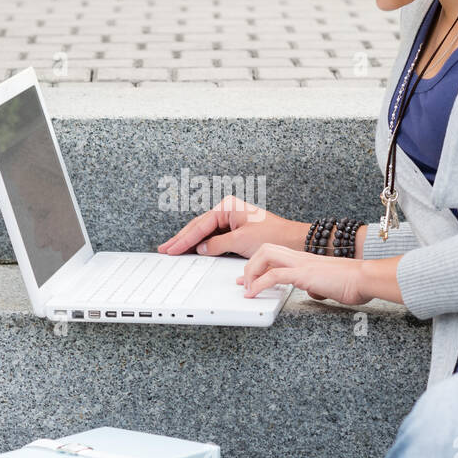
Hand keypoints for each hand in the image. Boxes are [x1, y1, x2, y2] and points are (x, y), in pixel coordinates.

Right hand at [158, 194, 307, 258]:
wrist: (293, 241)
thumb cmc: (273, 235)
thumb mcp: (241, 241)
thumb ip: (217, 244)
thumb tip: (201, 248)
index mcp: (227, 206)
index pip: (200, 225)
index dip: (184, 239)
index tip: (171, 248)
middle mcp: (228, 210)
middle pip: (198, 226)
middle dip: (181, 239)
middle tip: (165, 248)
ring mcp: (231, 220)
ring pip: (204, 232)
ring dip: (189, 242)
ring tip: (173, 249)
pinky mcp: (235, 230)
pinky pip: (213, 237)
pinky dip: (202, 244)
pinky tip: (192, 250)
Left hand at [239, 243, 373, 304]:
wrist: (365, 278)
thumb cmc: (353, 282)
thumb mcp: (328, 284)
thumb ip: (318, 285)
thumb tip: (314, 291)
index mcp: (305, 259)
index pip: (275, 254)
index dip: (258, 264)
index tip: (248, 277)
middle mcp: (300, 257)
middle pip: (265, 249)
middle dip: (250, 265)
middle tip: (244, 283)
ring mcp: (301, 264)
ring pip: (265, 256)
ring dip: (251, 273)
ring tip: (247, 289)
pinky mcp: (303, 274)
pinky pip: (274, 275)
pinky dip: (259, 284)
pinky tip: (254, 294)